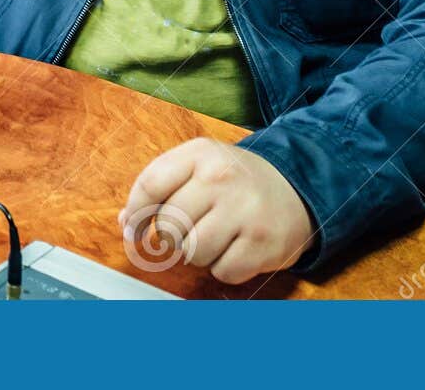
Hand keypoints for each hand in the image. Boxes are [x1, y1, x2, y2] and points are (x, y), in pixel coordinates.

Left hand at [118, 138, 315, 284]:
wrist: (297, 186)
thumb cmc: (236, 181)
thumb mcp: (199, 166)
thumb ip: (160, 187)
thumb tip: (126, 221)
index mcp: (201, 153)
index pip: (149, 185)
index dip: (135, 214)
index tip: (134, 230)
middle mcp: (222, 178)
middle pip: (168, 226)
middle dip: (173, 236)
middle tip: (193, 227)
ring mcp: (245, 211)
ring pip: (192, 253)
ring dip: (199, 253)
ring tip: (218, 235)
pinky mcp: (264, 244)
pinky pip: (222, 271)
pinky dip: (225, 267)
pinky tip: (238, 247)